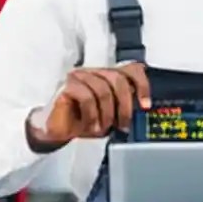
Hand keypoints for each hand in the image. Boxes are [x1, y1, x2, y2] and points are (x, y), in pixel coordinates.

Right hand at [26, 63, 150, 150]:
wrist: (57, 131)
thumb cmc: (81, 121)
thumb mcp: (109, 117)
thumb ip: (123, 108)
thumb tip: (139, 109)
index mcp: (106, 76)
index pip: (130, 69)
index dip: (142, 85)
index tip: (145, 104)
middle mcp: (94, 73)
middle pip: (118, 78)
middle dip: (125, 105)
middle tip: (123, 124)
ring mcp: (79, 77)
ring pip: (103, 89)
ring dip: (106, 114)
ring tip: (101, 127)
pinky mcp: (67, 86)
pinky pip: (86, 97)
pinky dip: (92, 115)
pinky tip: (90, 124)